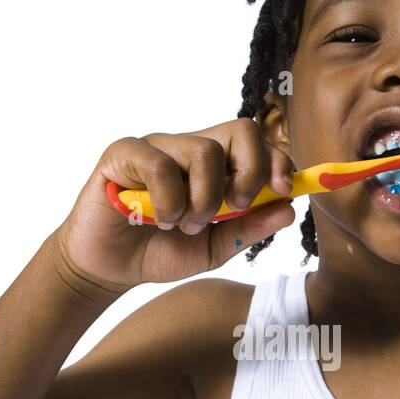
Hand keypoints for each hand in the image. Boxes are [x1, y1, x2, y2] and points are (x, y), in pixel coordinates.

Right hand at [55, 118, 295, 293]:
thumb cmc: (160, 251)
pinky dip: (169, 201)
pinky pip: (160, 164)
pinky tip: (159, 221)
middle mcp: (189, 148)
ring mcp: (158, 147)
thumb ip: (249, 228)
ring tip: (184, 226)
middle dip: (250, 171)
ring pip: (204, 150)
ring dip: (203, 199)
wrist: (110, 268)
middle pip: (241, 130)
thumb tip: (288, 209)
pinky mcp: (124, 153)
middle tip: (233, 209)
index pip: (256, 143)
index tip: (283, 191)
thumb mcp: (214, 247)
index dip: (277, 161)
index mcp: (215, 166)